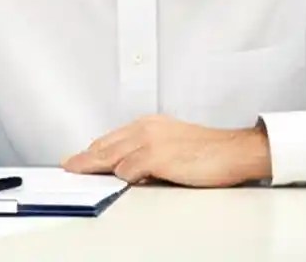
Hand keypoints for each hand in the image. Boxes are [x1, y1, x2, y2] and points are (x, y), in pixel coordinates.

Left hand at [61, 115, 271, 187]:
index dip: (92, 151)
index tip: (78, 158)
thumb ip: (148, 152)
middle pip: (105, 146)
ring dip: (96, 168)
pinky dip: (122, 177)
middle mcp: (146, 128)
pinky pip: (128, 170)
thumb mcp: (173, 144)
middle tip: (69, 167)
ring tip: (79, 174)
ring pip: (111, 157)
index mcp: (149, 124)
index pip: (111, 139)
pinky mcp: (157, 156)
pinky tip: (118, 181)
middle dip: (85, 159)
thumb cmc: (210, 151)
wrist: (235, 151)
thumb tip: (127, 169)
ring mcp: (150, 141)